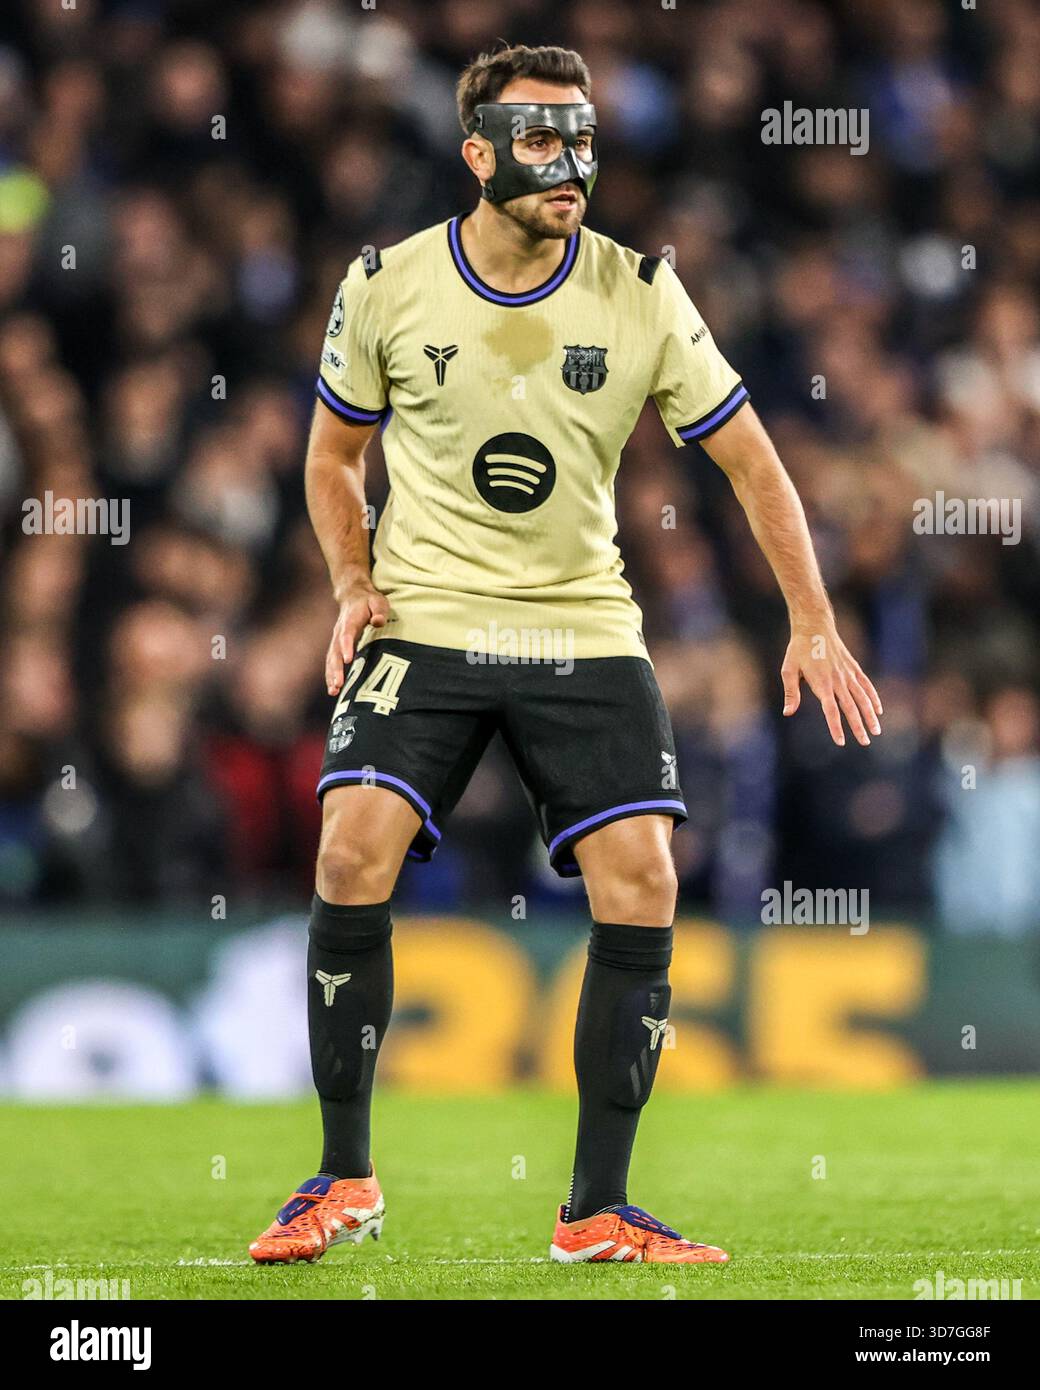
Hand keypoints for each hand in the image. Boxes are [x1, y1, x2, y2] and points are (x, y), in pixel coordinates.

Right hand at [325, 583, 389, 694]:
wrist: (353, 596)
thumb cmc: (369, 601)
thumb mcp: (378, 602)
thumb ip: (379, 612)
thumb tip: (378, 622)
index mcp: (350, 621)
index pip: (347, 634)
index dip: (346, 646)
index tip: (347, 660)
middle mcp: (339, 631)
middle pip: (335, 651)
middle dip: (336, 668)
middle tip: (338, 684)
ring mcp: (336, 639)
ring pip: (331, 659)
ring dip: (331, 675)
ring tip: (334, 691)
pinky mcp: (336, 646)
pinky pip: (331, 661)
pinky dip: (331, 675)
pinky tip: (333, 689)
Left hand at [781, 624, 881, 746]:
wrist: (815, 626)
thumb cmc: (799, 649)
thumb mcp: (788, 670)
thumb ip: (791, 693)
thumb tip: (787, 713)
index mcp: (821, 683)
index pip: (831, 710)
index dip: (836, 727)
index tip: (841, 742)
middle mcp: (838, 680)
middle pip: (850, 707)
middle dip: (858, 726)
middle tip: (865, 742)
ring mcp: (848, 673)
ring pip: (862, 698)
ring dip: (870, 715)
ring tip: (876, 731)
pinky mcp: (853, 667)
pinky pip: (866, 684)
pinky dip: (873, 697)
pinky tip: (878, 709)